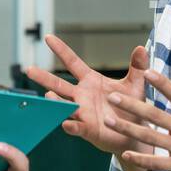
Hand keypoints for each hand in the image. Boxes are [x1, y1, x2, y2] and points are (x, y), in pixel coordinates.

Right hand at [24, 34, 150, 156]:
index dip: (61, 50)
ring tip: (48, 95)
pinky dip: (70, 125)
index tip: (48, 37)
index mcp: (91, 81)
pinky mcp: (88, 129)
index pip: (72, 62)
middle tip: (28, 69)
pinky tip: (66, 123)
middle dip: (43, 77)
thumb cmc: (133, 107)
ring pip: (63, 105)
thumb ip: (137, 67)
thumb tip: (142, 48)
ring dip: (55, 101)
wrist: (136, 133)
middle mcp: (82, 96)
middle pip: (58, 84)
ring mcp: (83, 113)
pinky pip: (76, 127)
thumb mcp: (136, 85)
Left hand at [110, 60, 170, 170]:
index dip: (161, 83)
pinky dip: (142, 160)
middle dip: (131, 106)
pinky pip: (158, 163)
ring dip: (128, 129)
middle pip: (155, 115)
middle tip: (112, 97)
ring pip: (150, 138)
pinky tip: (125, 154)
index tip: (145, 72)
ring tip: (109, 121)